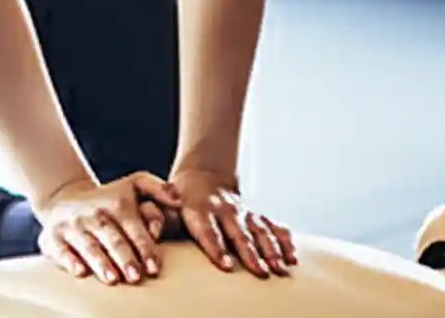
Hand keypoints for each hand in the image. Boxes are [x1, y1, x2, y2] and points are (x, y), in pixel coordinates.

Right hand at [34, 172, 180, 285]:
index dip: (144, 248)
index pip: (134, 229)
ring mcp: (73, 227)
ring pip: (89, 246)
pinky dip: (69, 261)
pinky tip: (80, 272)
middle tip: (136, 276)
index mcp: (118, 205)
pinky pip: (61, 251)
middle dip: (125, 258)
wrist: (64, 198)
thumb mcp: (135, 184)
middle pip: (112, 239)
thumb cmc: (110, 198)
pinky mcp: (52, 238)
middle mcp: (95, 216)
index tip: (153, 266)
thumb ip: (158, 190)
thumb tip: (179, 201)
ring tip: (113, 278)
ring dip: (101, 262)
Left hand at [169, 168, 295, 278]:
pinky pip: (272, 226)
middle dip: (250, 252)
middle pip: (238, 233)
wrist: (202, 174)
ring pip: (259, 230)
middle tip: (260, 271)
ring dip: (271, 249)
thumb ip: (160, 218)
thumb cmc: (179, 198)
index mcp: (199, 208)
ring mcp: (242, 211)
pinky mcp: (254, 215)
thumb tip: (152, 231)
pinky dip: (284, 240)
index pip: (208, 230)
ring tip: (279, 267)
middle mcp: (224, 209)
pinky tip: (292, 256)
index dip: (217, 247)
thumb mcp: (165, 203)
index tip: (226, 265)